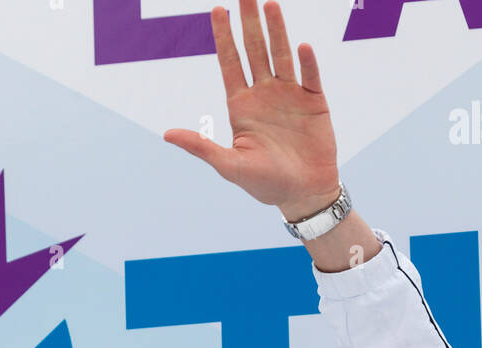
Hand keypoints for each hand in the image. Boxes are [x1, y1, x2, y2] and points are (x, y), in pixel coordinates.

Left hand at [163, 0, 340, 218]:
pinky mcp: (314, 102)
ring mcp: (289, 95)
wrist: (303, 194)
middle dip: (248, 22)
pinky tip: (302, 48)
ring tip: (270, 5)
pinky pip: (310, 76)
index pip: (230, 63)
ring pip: (281, 55)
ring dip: (276, 31)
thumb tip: (167, 134)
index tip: (217, 10)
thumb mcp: (229, 167)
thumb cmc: (265, 184)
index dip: (224, 37)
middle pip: (254, 50)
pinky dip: (306, 63)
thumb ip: (201, 147)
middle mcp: (264, 94)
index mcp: (241, 105)